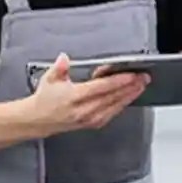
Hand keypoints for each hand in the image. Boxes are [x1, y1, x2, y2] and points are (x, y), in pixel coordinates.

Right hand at [28, 53, 148, 134]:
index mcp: (73, 97)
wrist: (38, 120)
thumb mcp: (48, 79)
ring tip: (141, 86)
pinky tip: (129, 98)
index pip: (101, 88)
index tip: (131, 75)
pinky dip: (122, 105)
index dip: (118, 81)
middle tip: (143, 78)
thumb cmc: (45, 99)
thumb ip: (59, 68)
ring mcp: (89, 119)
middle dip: (130, 87)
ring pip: (115, 106)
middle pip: (112, 97)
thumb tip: (64, 58)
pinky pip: (112, 114)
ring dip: (130, 96)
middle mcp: (83, 110)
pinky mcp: (93, 124)